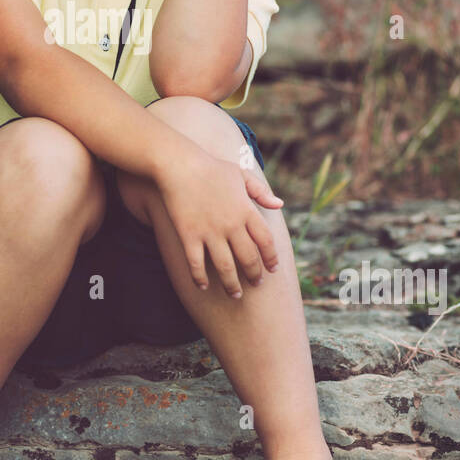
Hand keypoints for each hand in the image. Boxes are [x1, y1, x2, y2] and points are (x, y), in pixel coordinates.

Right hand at [152, 143, 282, 297]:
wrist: (179, 165)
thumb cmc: (211, 168)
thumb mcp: (240, 174)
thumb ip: (260, 191)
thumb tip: (279, 204)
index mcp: (246, 210)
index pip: (266, 241)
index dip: (270, 258)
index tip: (272, 269)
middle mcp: (231, 224)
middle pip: (248, 258)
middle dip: (254, 275)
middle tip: (255, 283)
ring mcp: (210, 232)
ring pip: (225, 267)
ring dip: (232, 285)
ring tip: (235, 294)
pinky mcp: (189, 235)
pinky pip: (196, 264)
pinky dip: (200, 278)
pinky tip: (203, 286)